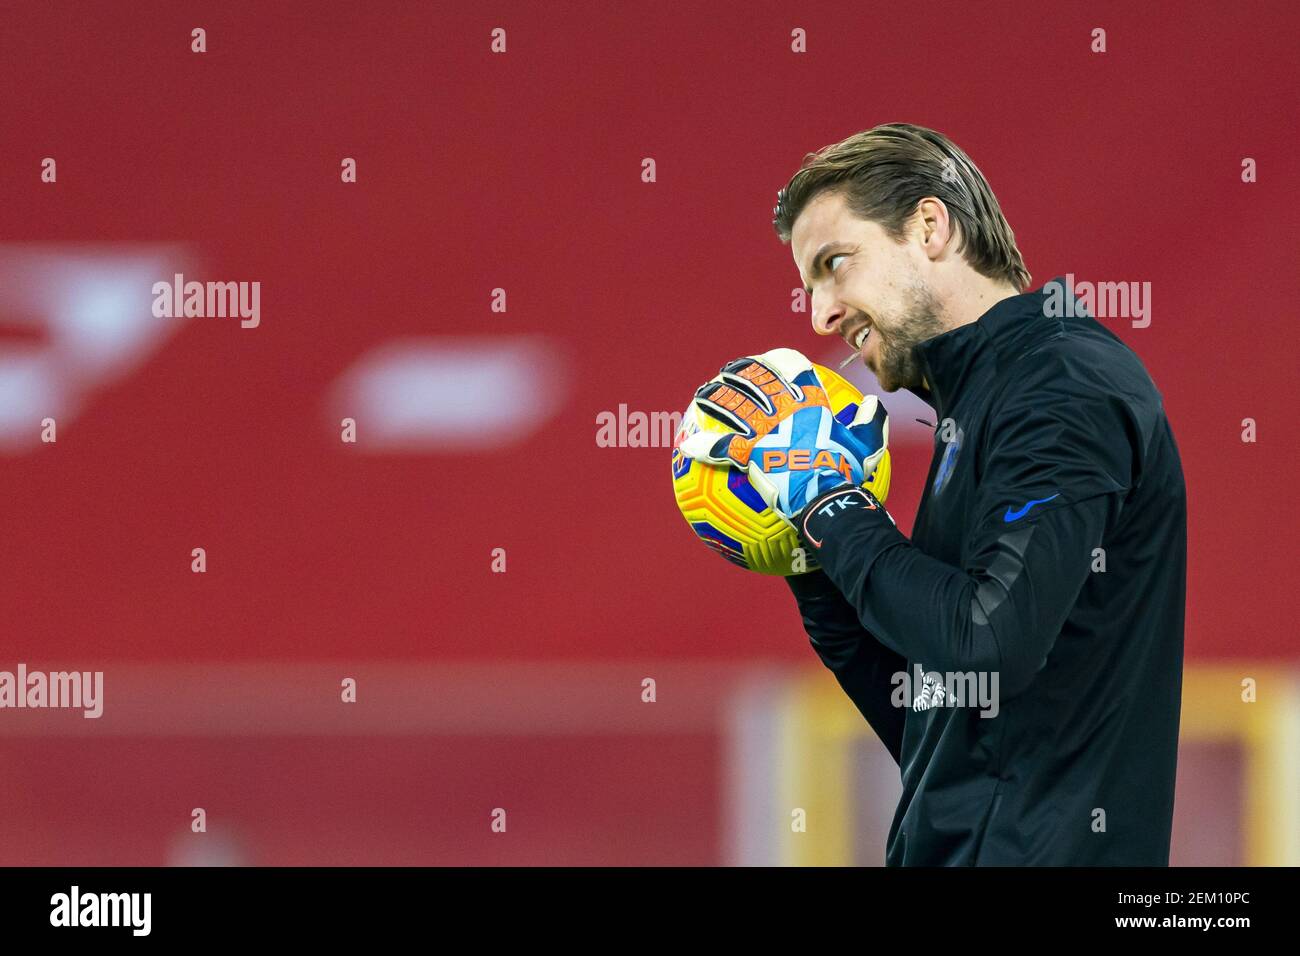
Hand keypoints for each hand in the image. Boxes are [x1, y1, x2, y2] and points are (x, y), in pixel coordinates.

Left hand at [678, 349, 888, 524]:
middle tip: (729, 371)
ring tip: (703, 395)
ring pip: (730, 405)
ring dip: (714, 398)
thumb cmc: (847, 471)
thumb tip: (873, 405)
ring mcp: (762, 429)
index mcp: (810, 402)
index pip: (793, 368)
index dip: (779, 360)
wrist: (826, 495)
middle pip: (754, 380)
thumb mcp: (867, 444)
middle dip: (739, 371)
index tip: (770, 359)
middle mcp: (782, 409)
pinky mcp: (748, 453)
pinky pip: (718, 447)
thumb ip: (869, 422)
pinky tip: (687, 446)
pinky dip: (702, 447)